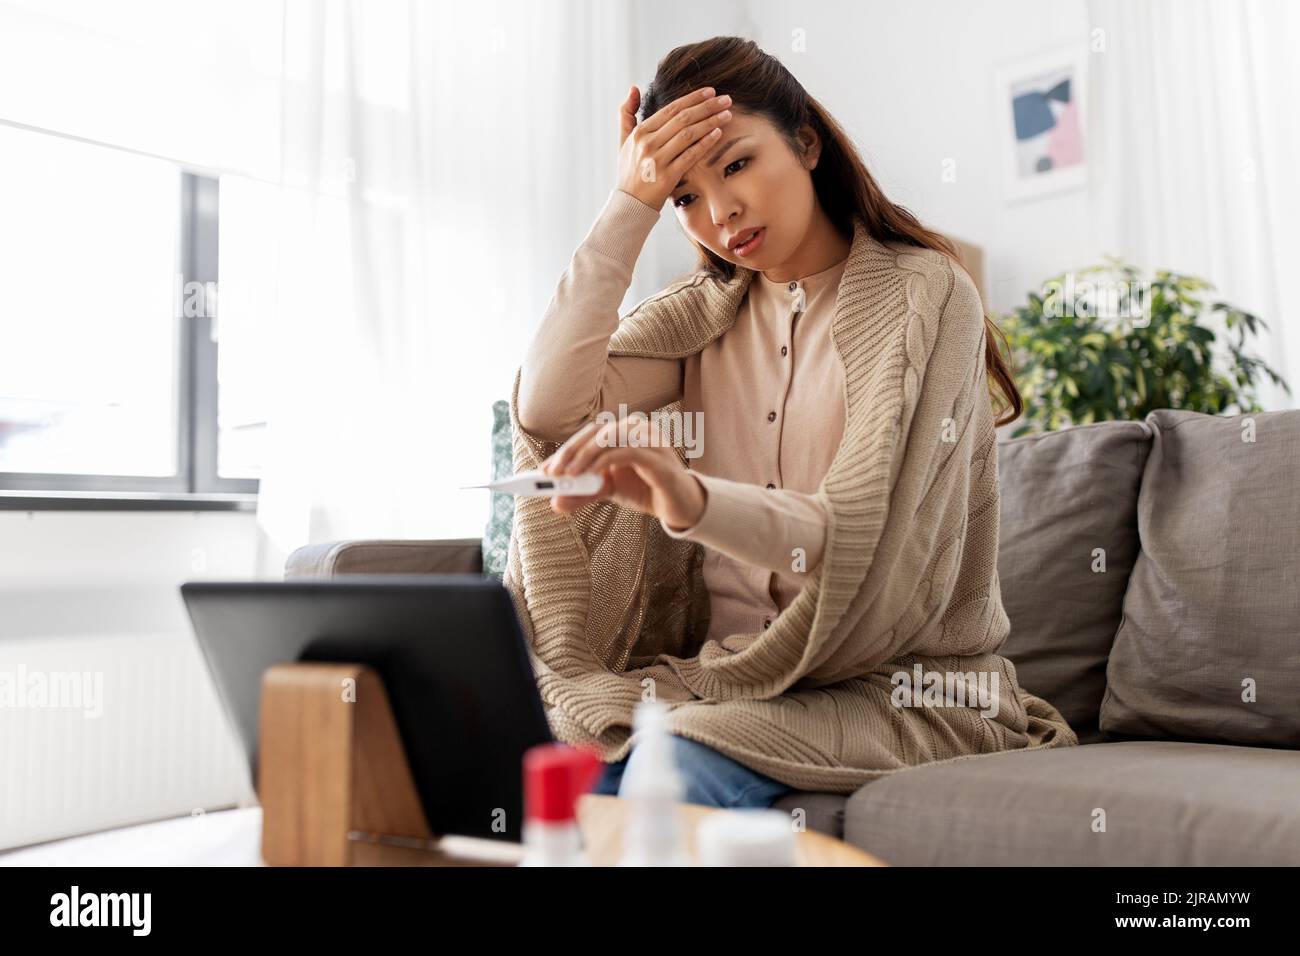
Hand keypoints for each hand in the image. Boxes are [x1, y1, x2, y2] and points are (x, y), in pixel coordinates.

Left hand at [539, 416, 706, 528]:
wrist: (680, 507)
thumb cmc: (647, 490)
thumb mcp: (609, 491)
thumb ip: (584, 493)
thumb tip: (555, 501)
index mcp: (625, 432)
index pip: (591, 432)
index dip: (567, 448)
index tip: (545, 469)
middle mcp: (639, 430)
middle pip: (599, 430)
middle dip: (572, 451)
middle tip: (553, 473)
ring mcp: (652, 441)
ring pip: (613, 435)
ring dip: (586, 454)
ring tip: (570, 475)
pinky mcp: (660, 459)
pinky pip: (630, 451)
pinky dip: (607, 461)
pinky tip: (594, 474)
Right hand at [617, 84, 733, 209]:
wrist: (629, 204)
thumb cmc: (630, 171)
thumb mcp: (624, 141)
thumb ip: (627, 114)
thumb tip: (634, 87)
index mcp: (640, 132)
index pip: (671, 109)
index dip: (693, 98)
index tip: (711, 92)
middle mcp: (648, 144)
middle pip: (683, 119)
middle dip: (707, 107)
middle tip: (726, 100)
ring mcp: (657, 160)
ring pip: (688, 134)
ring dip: (711, 122)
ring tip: (727, 115)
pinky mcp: (667, 177)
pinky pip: (690, 156)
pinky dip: (705, 143)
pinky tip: (718, 133)